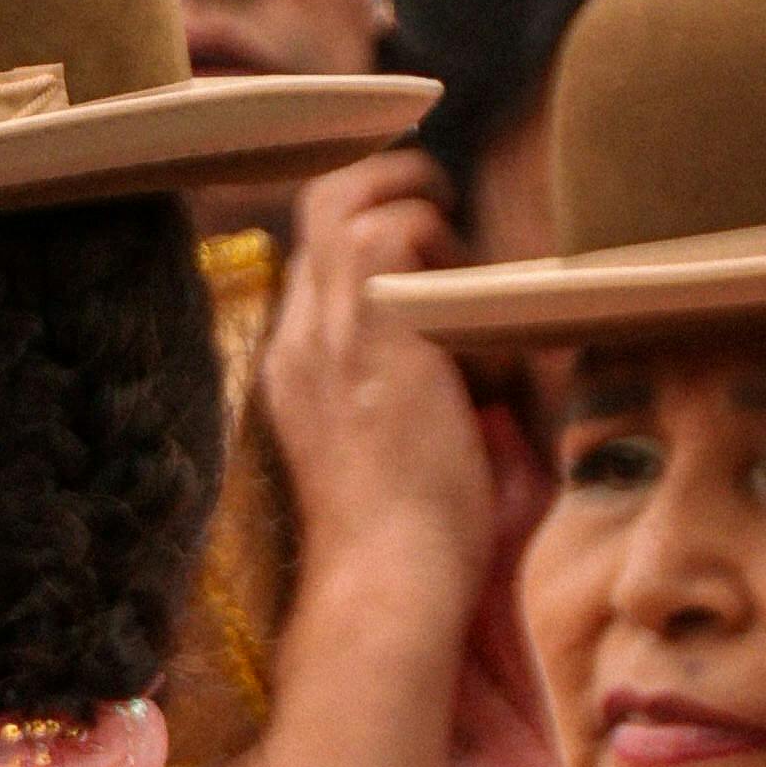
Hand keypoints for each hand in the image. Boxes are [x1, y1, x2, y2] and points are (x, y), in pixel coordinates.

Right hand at [253, 152, 497, 625]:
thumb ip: (403, 394)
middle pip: (321, 205)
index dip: (372, 230)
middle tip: (447, 215)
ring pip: (353, 199)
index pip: (316, 258)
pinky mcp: (370, 327)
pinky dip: (441, 238)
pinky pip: (397, 226)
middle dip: (388, 186)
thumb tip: (470, 366)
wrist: (387, 580)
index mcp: (296, 371)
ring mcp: (325, 327)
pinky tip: (469, 298)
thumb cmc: (408, 543)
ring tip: (464, 274)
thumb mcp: (390, 453)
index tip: (428, 245)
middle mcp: (297, 337)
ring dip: (422, 211)